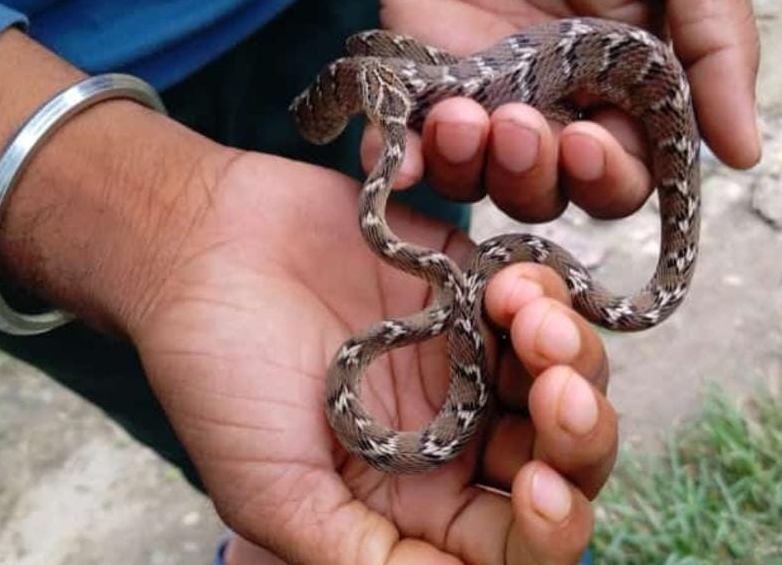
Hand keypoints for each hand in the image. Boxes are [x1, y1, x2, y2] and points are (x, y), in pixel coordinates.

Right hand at [132, 153, 616, 564]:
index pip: (512, 543)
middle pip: (559, 460)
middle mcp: (452, 434)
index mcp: (411, 499)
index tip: (543, 495)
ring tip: (529, 318)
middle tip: (557, 393)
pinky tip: (512, 283)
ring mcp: (466, 357)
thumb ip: (361, 558)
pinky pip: (540, 299)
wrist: (202, 247)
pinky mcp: (466, 286)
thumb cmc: (221, 373)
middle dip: (579, 436)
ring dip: (573, 357)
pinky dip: (546, 294)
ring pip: (564, 377)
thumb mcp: (276, 491)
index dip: (550, 533)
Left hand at [369, 0, 759, 221]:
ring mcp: (485, 93)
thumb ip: (713, 48)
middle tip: (519, 126)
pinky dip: (405, 159)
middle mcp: (552, 102)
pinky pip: (411, 141)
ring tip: (461, 118)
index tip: (585, 141)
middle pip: (546, 190)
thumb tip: (741, 152)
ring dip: (468, 167)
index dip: (605, 176)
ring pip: (476, 178)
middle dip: (532, 175)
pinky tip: (400, 159)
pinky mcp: (426, 73)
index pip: (620, 171)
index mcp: (619, 86)